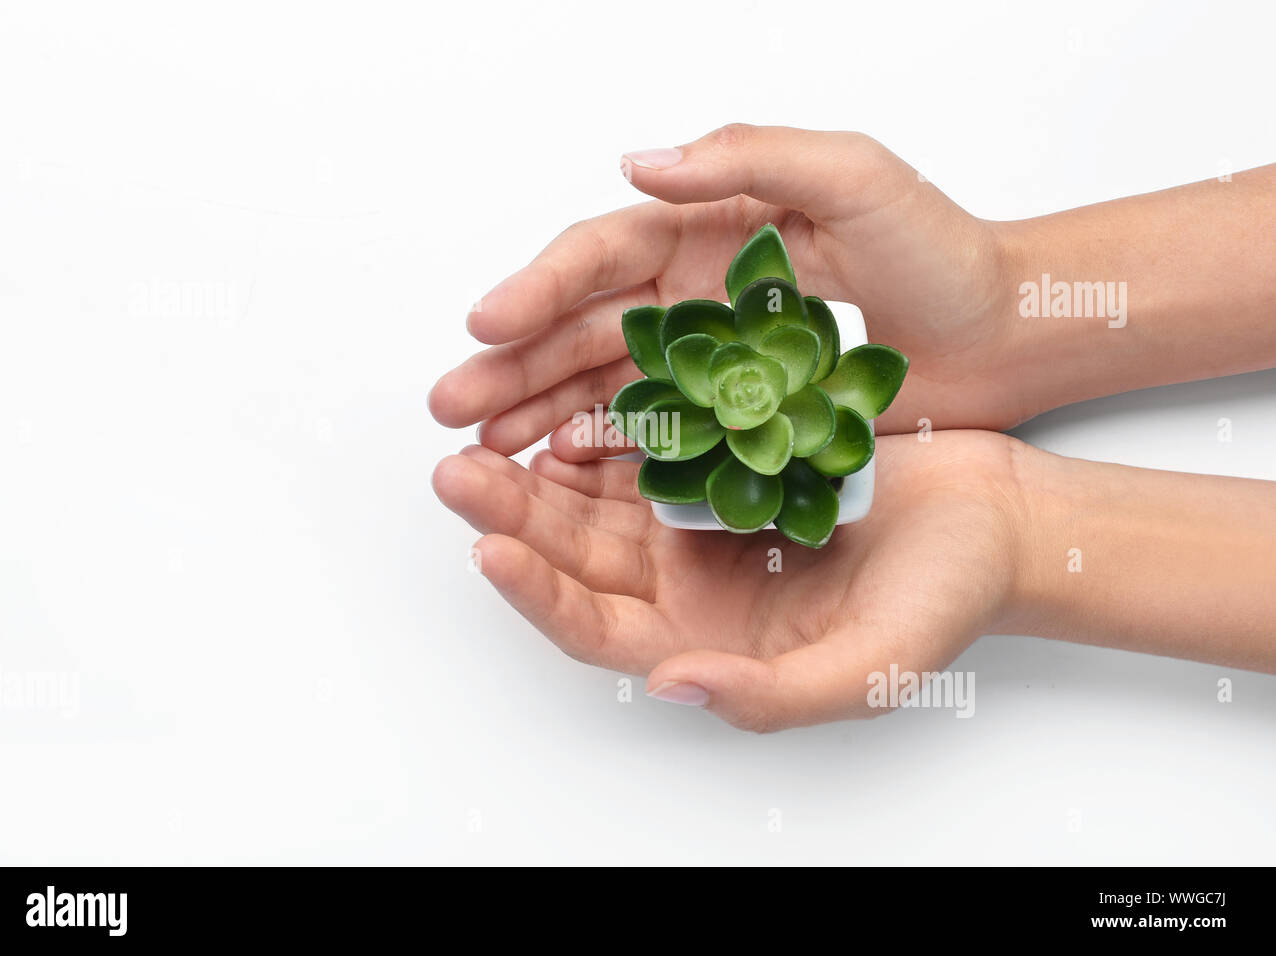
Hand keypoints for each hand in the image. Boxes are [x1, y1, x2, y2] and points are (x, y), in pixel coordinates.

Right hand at [428, 124, 1027, 459]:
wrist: (1001, 330)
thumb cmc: (939, 248)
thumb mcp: (856, 178)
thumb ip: (752, 159)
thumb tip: (640, 165)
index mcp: (707, 228)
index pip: (603, 256)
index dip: (540, 288)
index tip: (486, 324)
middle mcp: (694, 294)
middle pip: (582, 328)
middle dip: (513, 366)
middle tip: (453, 407)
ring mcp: (709, 360)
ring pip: (603, 385)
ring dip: (537, 414)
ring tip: (482, 450)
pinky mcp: (734, 416)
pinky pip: (652, 433)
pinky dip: (600, 450)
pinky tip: (554, 470)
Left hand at [432, 430, 1025, 731]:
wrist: (996, 523)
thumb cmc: (944, 601)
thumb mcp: (865, 668)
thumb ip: (769, 695)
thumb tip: (674, 687)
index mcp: (706, 644)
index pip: (597, 628)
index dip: (538, 595)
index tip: (489, 549)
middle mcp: (687, 589)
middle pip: (577, 557)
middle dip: (514, 516)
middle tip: (459, 471)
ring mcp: (700, 524)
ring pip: (597, 499)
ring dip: (541, 469)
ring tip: (485, 427)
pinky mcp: (720, 466)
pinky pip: (645, 447)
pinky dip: (605, 427)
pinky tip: (568, 400)